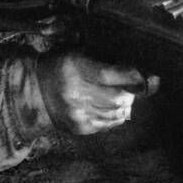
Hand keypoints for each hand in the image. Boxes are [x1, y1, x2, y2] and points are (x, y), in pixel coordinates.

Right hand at [36, 51, 158, 135]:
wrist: (34, 93)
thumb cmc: (62, 68)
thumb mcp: (79, 54)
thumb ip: (107, 60)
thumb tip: (140, 70)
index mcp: (77, 69)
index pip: (113, 75)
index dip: (134, 77)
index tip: (148, 76)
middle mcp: (77, 93)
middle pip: (119, 98)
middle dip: (131, 93)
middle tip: (132, 87)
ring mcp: (78, 113)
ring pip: (117, 113)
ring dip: (124, 105)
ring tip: (121, 96)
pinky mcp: (80, 127)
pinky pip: (109, 124)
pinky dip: (115, 115)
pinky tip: (111, 107)